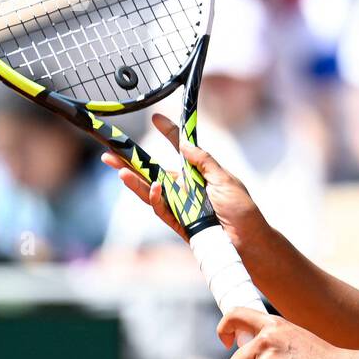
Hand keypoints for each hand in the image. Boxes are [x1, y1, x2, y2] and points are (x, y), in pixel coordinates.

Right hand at [101, 113, 265, 247]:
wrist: (248, 240)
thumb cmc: (241, 209)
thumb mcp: (225, 179)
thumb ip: (204, 162)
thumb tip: (186, 143)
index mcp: (198, 173)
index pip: (179, 149)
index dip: (168, 133)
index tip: (156, 118)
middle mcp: (185, 187)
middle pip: (153, 171)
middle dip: (131, 162)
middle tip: (110, 152)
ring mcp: (180, 205)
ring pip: (151, 191)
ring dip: (135, 181)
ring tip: (119, 169)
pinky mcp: (179, 223)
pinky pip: (162, 209)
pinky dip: (156, 199)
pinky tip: (152, 188)